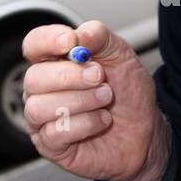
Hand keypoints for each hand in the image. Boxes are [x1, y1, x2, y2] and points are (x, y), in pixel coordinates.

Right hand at [22, 20, 170, 180]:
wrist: (146, 132)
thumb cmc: (128, 95)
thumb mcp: (122, 56)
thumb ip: (100, 37)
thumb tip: (80, 34)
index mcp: (55, 62)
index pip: (34, 45)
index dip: (47, 41)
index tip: (70, 42)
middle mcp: (43, 90)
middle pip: (34, 78)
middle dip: (70, 76)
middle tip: (100, 77)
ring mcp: (44, 119)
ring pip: (39, 107)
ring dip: (80, 101)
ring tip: (105, 99)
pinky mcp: (51, 146)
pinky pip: (55, 133)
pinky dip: (85, 124)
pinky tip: (102, 120)